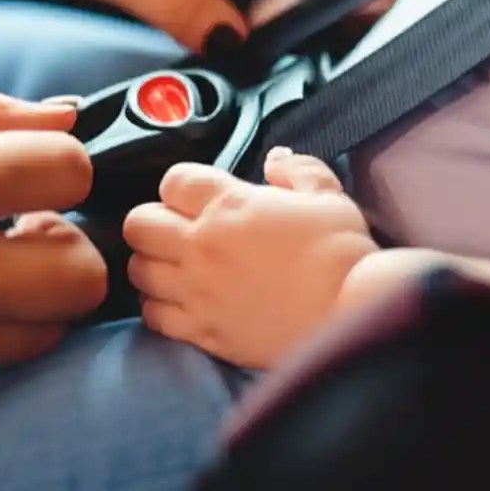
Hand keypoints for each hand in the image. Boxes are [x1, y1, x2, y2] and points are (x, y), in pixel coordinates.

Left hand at [122, 149, 376, 368]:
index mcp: (229, 204)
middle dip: (153, 221)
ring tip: (176, 267)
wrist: (351, 313)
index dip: (182, 185)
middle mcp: (202, 245)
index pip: (172, 181)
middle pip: (138, 224)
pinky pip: (153, 316)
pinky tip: (181, 302)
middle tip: (177, 229)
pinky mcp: (202, 331)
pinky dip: (159, 307)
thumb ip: (296, 170)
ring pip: (138, 270)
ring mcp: (197, 290)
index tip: (198, 196)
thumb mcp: (327, 195)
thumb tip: (276, 159)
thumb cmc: (343, 252)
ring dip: (152, 264)